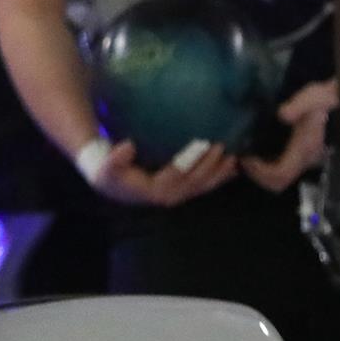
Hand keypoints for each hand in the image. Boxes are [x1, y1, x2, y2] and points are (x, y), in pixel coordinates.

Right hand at [94, 138, 237, 206]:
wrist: (111, 184)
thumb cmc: (110, 173)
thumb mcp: (105, 167)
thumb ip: (114, 158)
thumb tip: (128, 146)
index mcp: (154, 191)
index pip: (177, 174)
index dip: (191, 160)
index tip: (203, 144)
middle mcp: (170, 196)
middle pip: (196, 182)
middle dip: (211, 166)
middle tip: (222, 147)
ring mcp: (177, 196)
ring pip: (203, 187)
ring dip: (219, 174)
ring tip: (234, 159)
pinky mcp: (181, 192)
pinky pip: (203, 187)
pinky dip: (218, 179)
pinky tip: (232, 171)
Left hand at [243, 80, 337, 192]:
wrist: (337, 103)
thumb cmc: (322, 100)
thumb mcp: (313, 97)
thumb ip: (299, 105)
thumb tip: (283, 114)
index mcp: (304, 149)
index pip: (281, 173)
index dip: (260, 171)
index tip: (246, 157)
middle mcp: (304, 160)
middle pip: (277, 183)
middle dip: (256, 174)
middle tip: (242, 157)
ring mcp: (302, 160)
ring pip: (278, 179)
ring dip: (259, 172)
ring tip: (246, 154)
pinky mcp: (298, 157)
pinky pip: (279, 170)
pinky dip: (264, 167)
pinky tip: (256, 151)